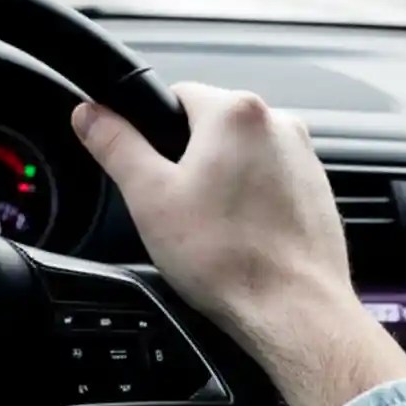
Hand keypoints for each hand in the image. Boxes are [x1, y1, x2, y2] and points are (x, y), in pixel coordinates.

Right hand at [72, 83, 405, 405]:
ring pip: (239, 155)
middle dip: (187, 159)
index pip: (176, 94)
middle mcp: (278, 124)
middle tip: (176, 206)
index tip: (148, 167)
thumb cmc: (227, 258)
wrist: (293, 312)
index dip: (152, 131)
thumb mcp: (148, 196)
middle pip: (209, 125)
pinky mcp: (316, 190)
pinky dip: (248, 201)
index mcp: (235, 112)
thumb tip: (89, 115)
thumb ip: (115, 145)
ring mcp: (304, 158)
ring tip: (209, 227)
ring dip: (219, 180)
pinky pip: (268, 181)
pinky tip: (238, 237)